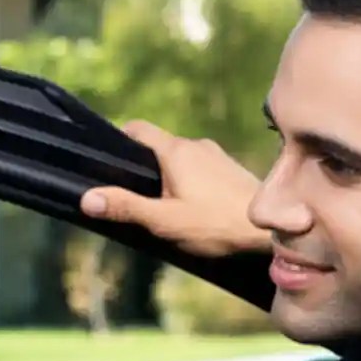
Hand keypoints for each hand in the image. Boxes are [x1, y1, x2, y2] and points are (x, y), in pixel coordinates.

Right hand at [81, 120, 269, 256]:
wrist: (274, 230)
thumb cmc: (216, 224)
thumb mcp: (164, 221)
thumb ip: (126, 207)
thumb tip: (86, 198)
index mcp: (176, 150)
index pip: (137, 129)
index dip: (118, 140)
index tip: (105, 158)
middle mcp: (196, 145)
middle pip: (158, 146)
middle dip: (142, 166)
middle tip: (130, 193)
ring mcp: (216, 156)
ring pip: (180, 159)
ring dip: (167, 176)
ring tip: (161, 205)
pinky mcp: (231, 170)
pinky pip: (199, 169)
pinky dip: (188, 181)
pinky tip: (191, 207)